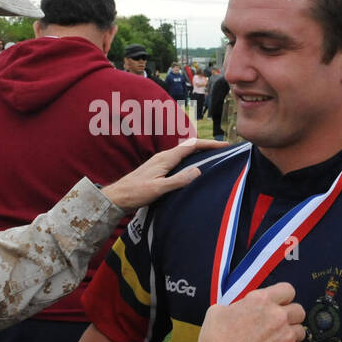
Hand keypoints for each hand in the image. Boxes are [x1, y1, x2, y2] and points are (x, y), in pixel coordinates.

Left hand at [99, 137, 225, 209]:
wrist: (117, 197)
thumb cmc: (135, 193)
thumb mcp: (159, 189)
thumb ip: (178, 180)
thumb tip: (198, 170)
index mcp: (165, 158)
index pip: (191, 146)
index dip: (208, 144)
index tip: (224, 145)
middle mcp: (163, 157)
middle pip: (188, 147)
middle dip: (206, 146)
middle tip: (222, 150)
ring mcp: (159, 162)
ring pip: (183, 153)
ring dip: (198, 153)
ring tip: (212, 157)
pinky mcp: (157, 169)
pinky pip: (178, 160)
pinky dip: (189, 160)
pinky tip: (191, 168)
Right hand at [194, 282, 305, 341]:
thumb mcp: (218, 311)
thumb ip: (239, 305)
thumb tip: (244, 308)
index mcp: (261, 301)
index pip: (287, 290)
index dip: (283, 297)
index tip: (279, 303)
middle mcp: (277, 316)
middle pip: (299, 310)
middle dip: (290, 316)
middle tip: (278, 324)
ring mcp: (286, 337)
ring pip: (300, 331)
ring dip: (290, 335)